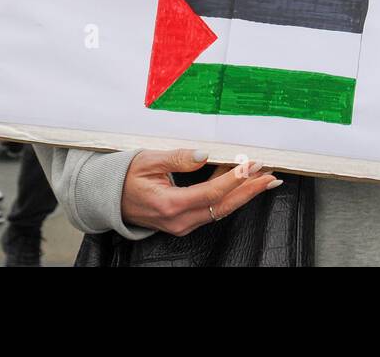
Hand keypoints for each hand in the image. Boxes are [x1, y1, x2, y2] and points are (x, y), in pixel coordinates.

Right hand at [120, 147, 280, 235]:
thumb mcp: (149, 160)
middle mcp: (179, 220)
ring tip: (264, 178)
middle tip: (271, 176)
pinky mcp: (184, 222)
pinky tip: (241, 182)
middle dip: (250, 191)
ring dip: (243, 194)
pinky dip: (228, 196)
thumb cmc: (126, 176)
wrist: (107, 198)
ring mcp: (182, 224)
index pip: (211, 193)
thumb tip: (204, 154)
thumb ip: (178, 158)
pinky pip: (211, 210)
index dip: (235, 179)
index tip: (253, 166)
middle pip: (223, 206)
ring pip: (220, 210)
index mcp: (169, 204)